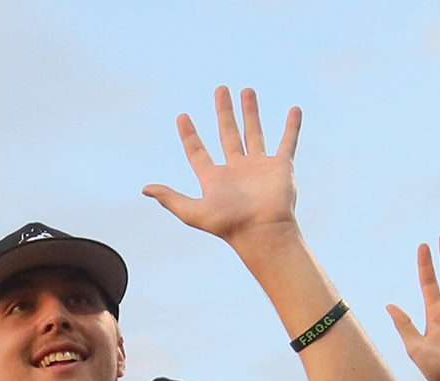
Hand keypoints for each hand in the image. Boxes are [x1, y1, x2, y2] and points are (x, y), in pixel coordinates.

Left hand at [144, 87, 300, 252]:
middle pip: (228, 134)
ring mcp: (260, 167)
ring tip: (247, 90)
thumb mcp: (194, 212)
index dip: (189, 135)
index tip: (182, 116)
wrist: (264, 233)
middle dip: (224, 112)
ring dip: (251, 112)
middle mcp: (237, 170)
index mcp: (215, 179)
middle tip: (221, 89)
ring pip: (254, 133)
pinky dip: (292, 127)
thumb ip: (171, 198)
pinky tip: (294, 109)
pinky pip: (287, 142)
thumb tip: (145, 189)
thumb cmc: (230, 225)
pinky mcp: (281, 167)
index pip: (198, 152)